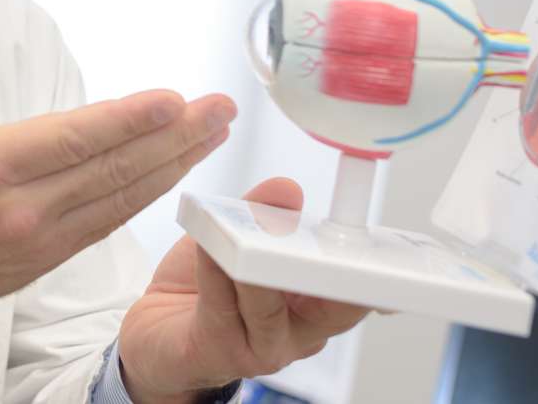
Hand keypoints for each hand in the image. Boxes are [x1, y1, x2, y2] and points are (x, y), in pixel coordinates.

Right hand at [0, 19, 235, 376]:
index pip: (71, 140)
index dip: (126, 120)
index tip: (172, 98)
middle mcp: (24, 206)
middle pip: (113, 167)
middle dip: (174, 135)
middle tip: (221, 106)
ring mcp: (44, 236)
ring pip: (122, 196)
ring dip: (175, 163)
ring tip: (216, 132)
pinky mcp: (53, 256)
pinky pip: (112, 220)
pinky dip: (149, 193)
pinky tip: (177, 169)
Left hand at [117, 177, 370, 402]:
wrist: (158, 332)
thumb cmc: (205, 288)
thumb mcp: (236, 237)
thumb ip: (262, 211)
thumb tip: (288, 189)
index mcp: (315, 303)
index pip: (359, 291)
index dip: (378, 272)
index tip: (379, 243)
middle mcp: (299, 332)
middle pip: (332, 306)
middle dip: (326, 268)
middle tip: (316, 234)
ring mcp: (262, 346)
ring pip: (269, 306)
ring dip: (257, 262)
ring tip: (246, 231)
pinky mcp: (220, 348)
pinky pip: (221, 306)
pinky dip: (215, 270)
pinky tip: (207, 246)